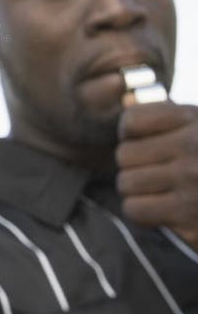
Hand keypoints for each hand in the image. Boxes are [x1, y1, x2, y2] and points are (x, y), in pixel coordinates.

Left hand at [116, 101, 197, 248]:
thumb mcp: (196, 127)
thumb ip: (164, 113)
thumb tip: (127, 98)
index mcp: (193, 119)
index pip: (132, 120)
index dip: (129, 133)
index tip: (140, 141)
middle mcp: (192, 147)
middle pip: (124, 154)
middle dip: (132, 165)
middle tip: (151, 171)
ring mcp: (190, 182)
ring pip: (126, 183)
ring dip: (135, 190)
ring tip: (156, 190)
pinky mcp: (187, 215)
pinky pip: (135, 209)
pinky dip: (141, 212)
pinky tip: (159, 209)